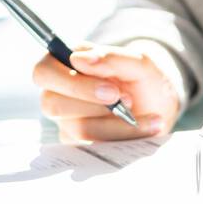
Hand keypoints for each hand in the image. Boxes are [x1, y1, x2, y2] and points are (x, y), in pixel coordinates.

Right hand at [32, 42, 180, 142]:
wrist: (159, 106)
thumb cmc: (142, 79)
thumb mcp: (139, 63)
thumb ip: (111, 57)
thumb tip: (78, 59)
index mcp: (64, 64)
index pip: (43, 72)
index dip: (72, 83)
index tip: (111, 89)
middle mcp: (59, 94)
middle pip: (51, 104)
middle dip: (93, 104)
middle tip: (128, 101)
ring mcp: (67, 121)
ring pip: (78, 128)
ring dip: (116, 123)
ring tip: (141, 112)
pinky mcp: (80, 144)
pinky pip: (95, 146)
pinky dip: (125, 136)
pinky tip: (148, 127)